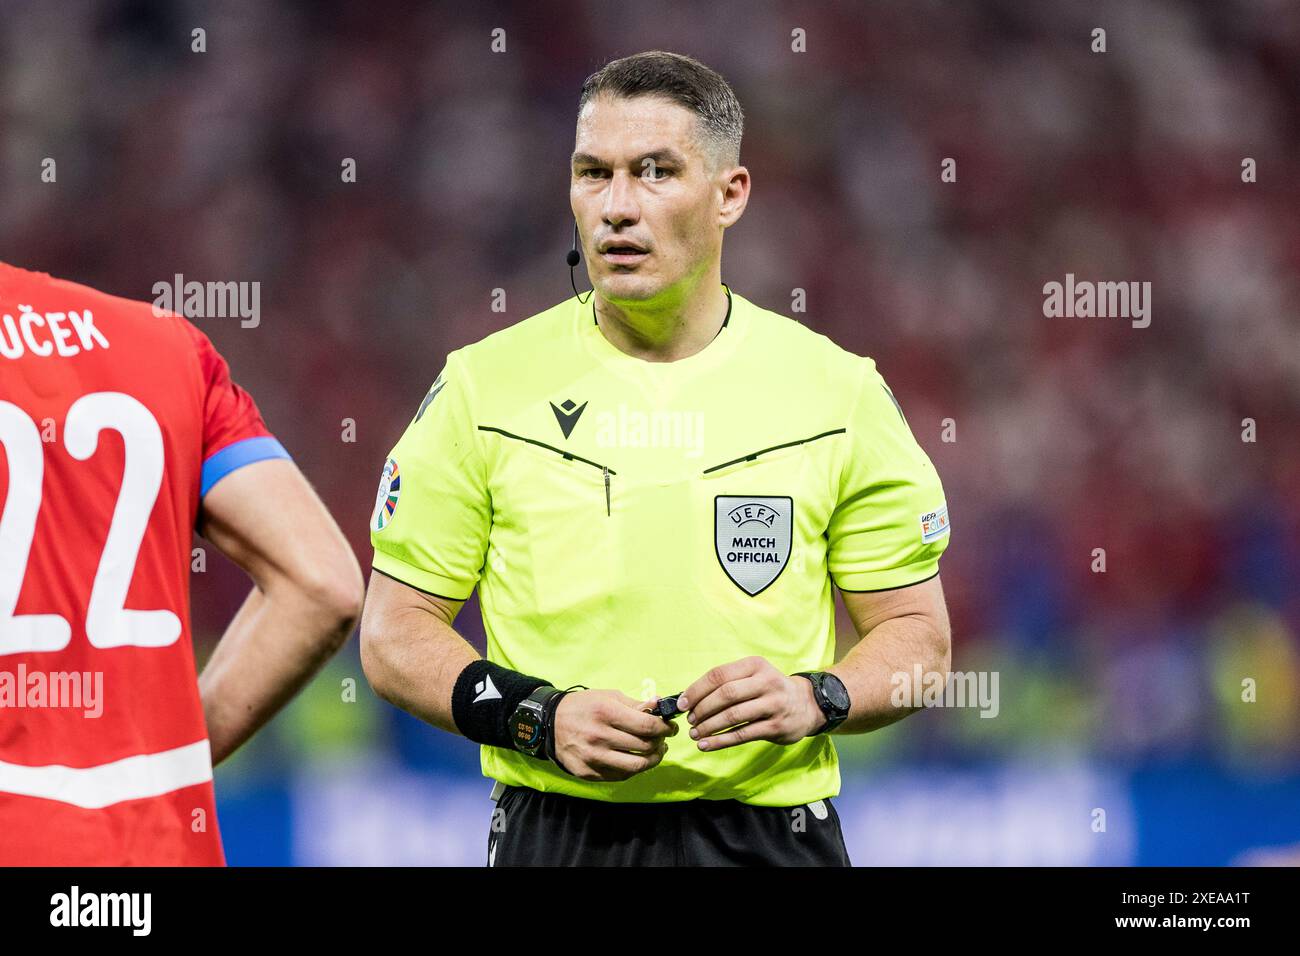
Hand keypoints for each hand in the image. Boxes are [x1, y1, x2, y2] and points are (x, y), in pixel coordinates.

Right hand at [551, 689, 678, 780]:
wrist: (549, 723)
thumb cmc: (583, 706)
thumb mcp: (607, 696)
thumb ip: (635, 704)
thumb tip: (659, 706)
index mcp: (605, 713)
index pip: (646, 726)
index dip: (664, 728)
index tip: (670, 727)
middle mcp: (599, 737)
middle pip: (644, 747)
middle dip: (660, 742)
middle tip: (663, 738)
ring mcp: (593, 758)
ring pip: (635, 767)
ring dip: (652, 760)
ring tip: (656, 752)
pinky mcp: (588, 773)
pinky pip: (620, 776)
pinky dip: (633, 769)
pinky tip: (636, 759)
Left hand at [678, 657, 825, 751]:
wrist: (807, 705)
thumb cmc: (769, 689)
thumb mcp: (753, 675)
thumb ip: (727, 682)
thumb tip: (689, 698)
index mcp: (755, 665)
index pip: (719, 675)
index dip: (696, 690)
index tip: (682, 703)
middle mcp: (766, 682)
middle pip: (725, 695)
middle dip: (702, 709)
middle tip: (690, 721)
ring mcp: (773, 704)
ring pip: (733, 716)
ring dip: (709, 727)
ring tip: (695, 734)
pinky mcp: (776, 726)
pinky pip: (742, 734)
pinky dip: (721, 741)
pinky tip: (707, 745)